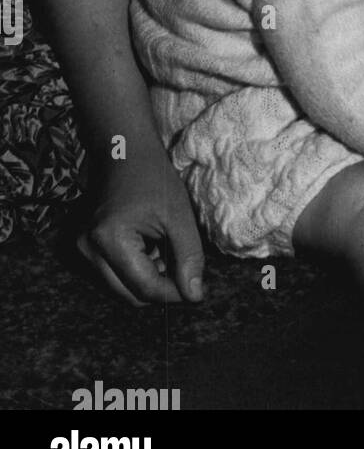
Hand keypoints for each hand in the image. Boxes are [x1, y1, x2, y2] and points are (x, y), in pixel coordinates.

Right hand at [77, 143, 204, 305]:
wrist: (124, 151)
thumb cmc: (153, 178)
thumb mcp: (179, 215)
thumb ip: (188, 256)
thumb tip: (193, 296)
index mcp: (109, 241)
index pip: (144, 288)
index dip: (174, 293)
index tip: (197, 290)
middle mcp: (87, 251)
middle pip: (130, 295)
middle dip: (161, 288)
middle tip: (184, 268)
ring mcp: (81, 250)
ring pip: (121, 288)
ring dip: (148, 279)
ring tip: (164, 248)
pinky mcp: (84, 248)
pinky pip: (114, 274)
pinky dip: (136, 269)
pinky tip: (150, 246)